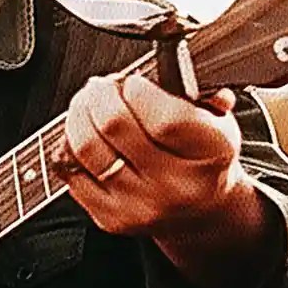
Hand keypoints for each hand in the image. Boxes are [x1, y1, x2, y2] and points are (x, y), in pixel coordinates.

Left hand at [60, 73, 271, 284]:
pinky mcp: (111, 218)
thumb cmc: (203, 158)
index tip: (133, 82)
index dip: (137, 90)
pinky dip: (69, 145)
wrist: (200, 212)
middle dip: (100, 94)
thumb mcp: (218, 120)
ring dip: (78, 115)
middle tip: (102, 86)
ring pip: (86, 147)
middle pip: (115, 126)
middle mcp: (177, 185)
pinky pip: (70, 171)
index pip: (164, 117)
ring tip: (87, 104)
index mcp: (211, 153)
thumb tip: (166, 69)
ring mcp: (141, 205)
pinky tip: (82, 135)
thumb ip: (196, 91)